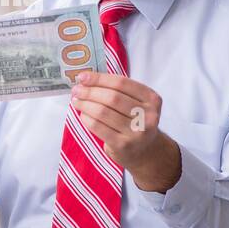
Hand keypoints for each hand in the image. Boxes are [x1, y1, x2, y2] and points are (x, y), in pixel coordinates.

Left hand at [69, 72, 181, 193]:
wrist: (144, 151)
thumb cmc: (134, 122)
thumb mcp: (135, 103)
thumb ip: (117, 90)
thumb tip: (86, 79)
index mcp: (152, 99)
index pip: (121, 83)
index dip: (99, 78)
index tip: (82, 77)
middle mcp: (148, 115)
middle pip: (112, 97)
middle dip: (90, 92)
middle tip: (76, 90)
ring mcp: (137, 132)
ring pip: (103, 112)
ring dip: (85, 104)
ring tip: (76, 101)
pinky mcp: (123, 145)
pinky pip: (98, 127)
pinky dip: (86, 118)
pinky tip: (82, 115)